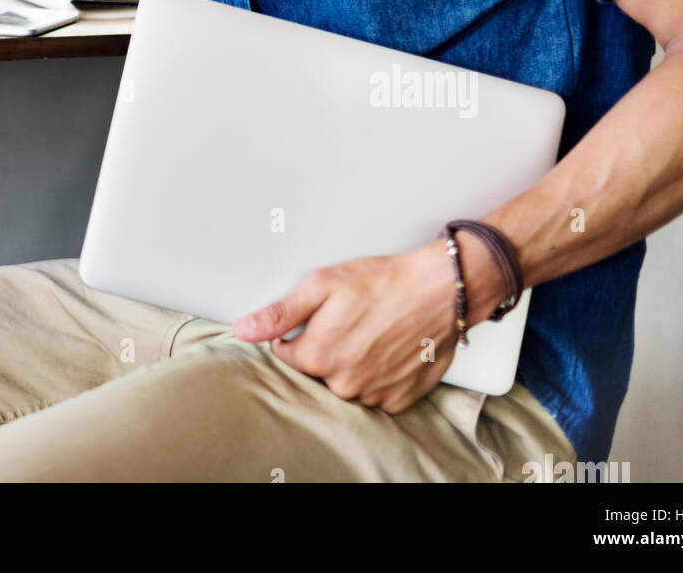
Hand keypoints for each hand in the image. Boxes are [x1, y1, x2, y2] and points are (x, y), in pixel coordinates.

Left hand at [231, 241, 460, 412]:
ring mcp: (373, 394)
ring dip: (352, 363)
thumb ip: (280, 312)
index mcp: (317, 356)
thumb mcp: (322, 284)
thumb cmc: (382, 282)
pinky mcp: (399, 399)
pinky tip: (388, 349)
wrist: (439, 292)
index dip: (300, 331)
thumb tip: (243, 329)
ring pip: (347, 383)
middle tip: (351, 320)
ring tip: (372, 332)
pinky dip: (378, 375)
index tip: (320, 316)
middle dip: (326, 347)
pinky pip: (376, 393)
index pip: (286, 353)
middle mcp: (343, 383)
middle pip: (317, 370)